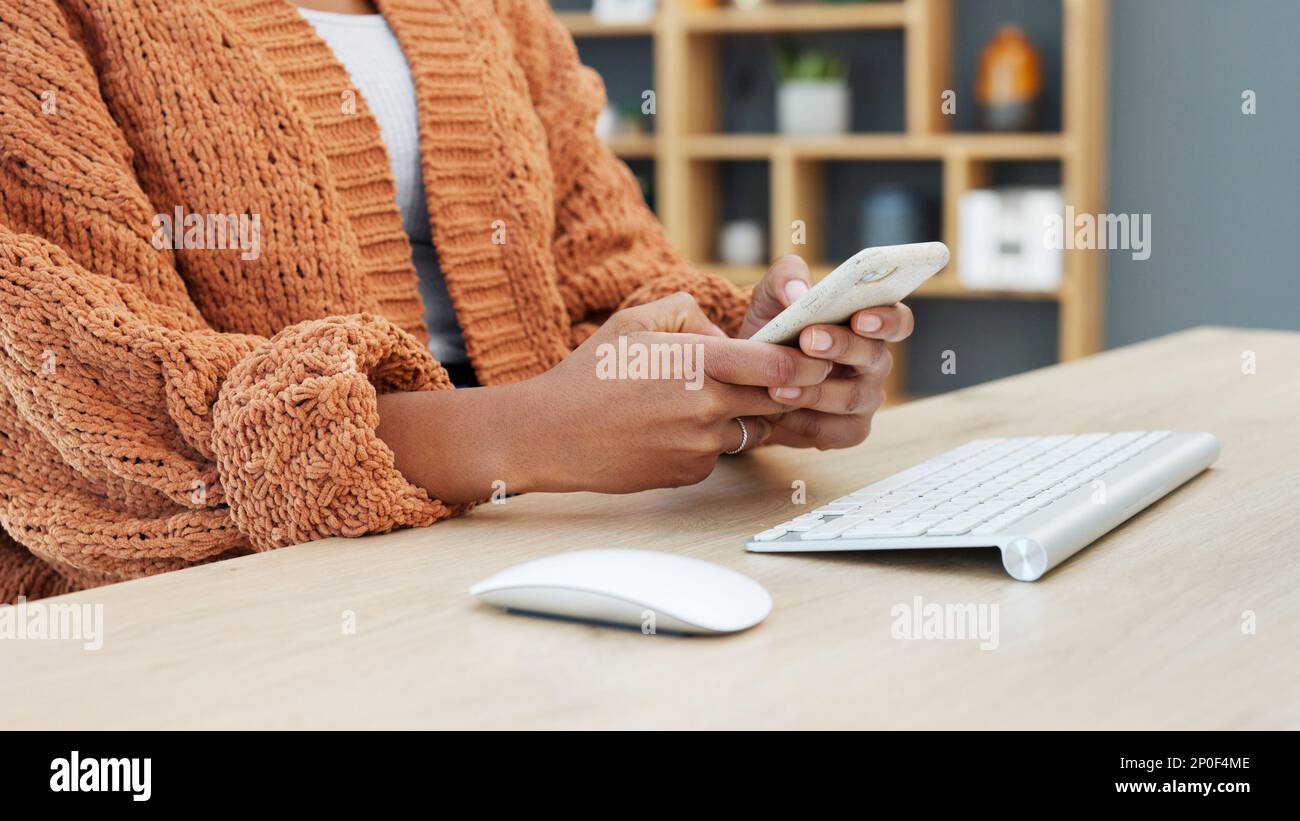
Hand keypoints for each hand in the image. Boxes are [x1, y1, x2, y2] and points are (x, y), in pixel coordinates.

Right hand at [377, 292, 833, 500]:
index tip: (814, 356)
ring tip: (709, 400)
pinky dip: (711, 440)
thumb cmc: (589, 373)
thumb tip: (725, 331)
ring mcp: (701, 445)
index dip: (806, 361)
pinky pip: (720, 453)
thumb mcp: (634, 322)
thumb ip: (688, 313)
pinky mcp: (690, 472)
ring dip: (745, 415)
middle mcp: (707, 407)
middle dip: (784, 389)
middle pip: (778, 399)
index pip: (780, 364)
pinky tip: (674, 428)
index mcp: (698, 362)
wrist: (550, 434)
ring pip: (751, 428)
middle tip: (783, 378)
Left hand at [737, 255, 914, 449]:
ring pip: (853, 397)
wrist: (747, 376)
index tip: (861, 318)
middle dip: (842, 347)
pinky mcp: (848, 430)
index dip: (886, 320)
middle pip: (874, 356)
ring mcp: (865, 398)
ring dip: (816, 391)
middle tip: (809, 339)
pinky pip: (837, 431)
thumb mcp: (769, 296)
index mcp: (868, 324)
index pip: (898, 320)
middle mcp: (874, 361)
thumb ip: (785, 278)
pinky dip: (806, 423)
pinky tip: (779, 414)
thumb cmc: (770, 329)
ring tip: (779, 387)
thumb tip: (799, 291)